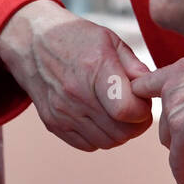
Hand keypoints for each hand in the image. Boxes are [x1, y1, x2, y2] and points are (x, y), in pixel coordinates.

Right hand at [0, 0, 152, 150]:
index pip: (127, 110)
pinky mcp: (54, 124)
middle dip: (136, 123)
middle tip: (134, 107)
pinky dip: (100, 136)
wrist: (31, 42)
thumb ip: (134, 67)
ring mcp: (63, 113)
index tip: (142, 100)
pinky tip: (100, 116)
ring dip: (120, 131)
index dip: (142, 110)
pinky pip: (88, 145)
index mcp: (94, 69)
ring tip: (118, 111)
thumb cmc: (76, 38)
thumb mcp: (110, 40)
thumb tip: (152, 89)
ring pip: (107, 142)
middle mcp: (76, 95)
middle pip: (120, 132)